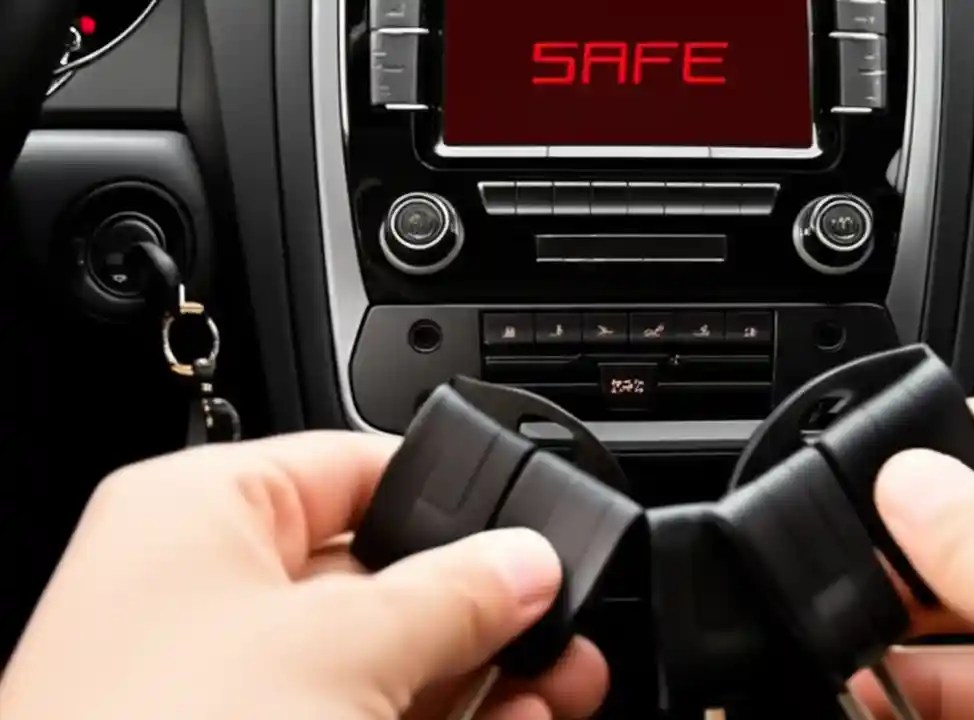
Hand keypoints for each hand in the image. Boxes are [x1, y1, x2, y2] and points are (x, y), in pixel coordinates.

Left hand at [0, 433, 607, 719]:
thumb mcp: (340, 648)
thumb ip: (452, 595)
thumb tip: (524, 564)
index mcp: (199, 519)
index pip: (349, 471)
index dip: (448, 496)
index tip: (527, 534)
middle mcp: (209, 599)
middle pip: (380, 576)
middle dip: (481, 604)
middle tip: (559, 622)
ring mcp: (233, 690)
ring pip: (384, 663)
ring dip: (481, 673)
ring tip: (566, 680)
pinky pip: (368, 718)